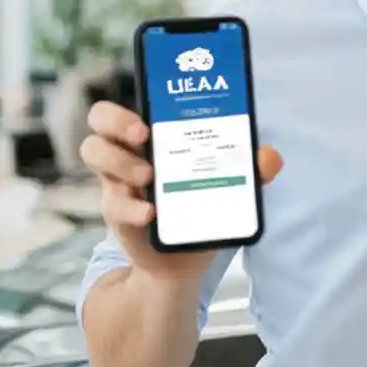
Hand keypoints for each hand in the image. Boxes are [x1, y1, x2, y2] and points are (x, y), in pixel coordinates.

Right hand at [79, 101, 283, 279]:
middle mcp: (127, 155)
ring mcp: (119, 184)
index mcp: (151, 138)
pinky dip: (133, 208)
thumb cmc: (200, 206)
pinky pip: (114, 206)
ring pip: (94, 155)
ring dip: (121, 161)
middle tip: (143, 135)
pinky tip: (152, 213)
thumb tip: (271, 157)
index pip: (121, 110)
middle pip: (98, 123)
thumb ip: (251, 169)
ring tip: (149, 176)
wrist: (183, 260)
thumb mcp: (228, 184)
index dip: (125, 105)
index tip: (148, 114)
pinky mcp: (120, 215)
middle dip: (116, 121)